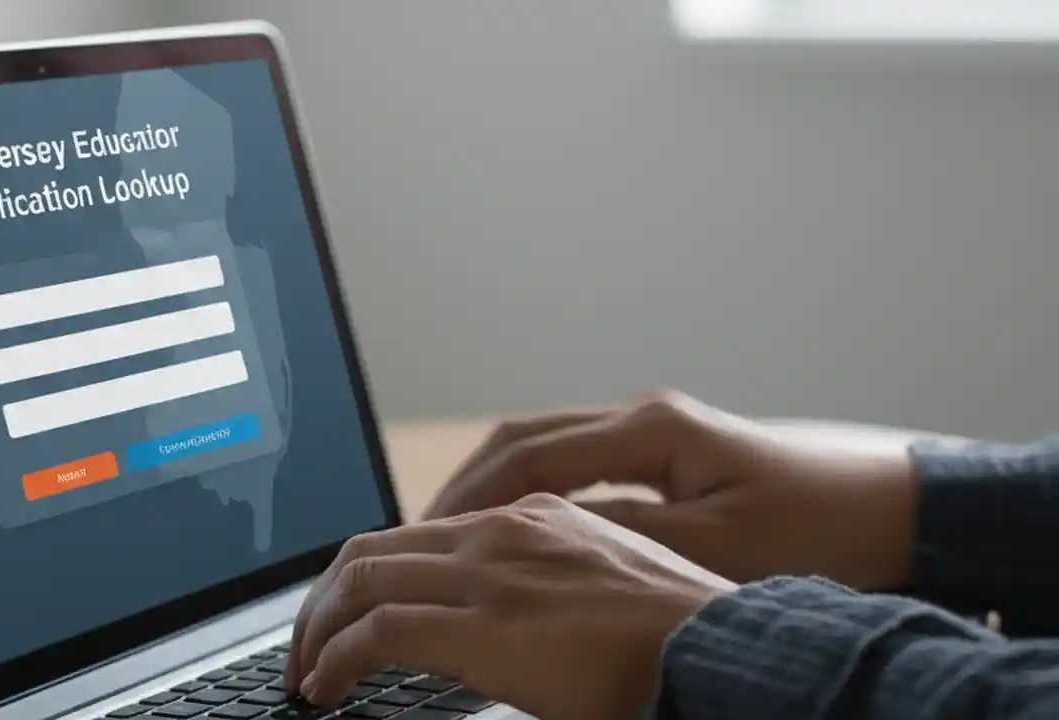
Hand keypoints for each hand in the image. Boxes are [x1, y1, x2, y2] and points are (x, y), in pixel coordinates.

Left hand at [284, 494, 735, 719]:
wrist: (724, 652)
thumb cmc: (680, 636)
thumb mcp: (604, 590)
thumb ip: (545, 592)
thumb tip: (504, 629)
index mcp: (531, 518)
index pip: (418, 534)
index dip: (367, 576)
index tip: (348, 616)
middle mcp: (502, 531)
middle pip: (373, 549)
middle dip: (324, 599)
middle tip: (308, 645)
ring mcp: (491, 572)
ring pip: (362, 580)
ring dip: (318, 628)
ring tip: (305, 672)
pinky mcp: (484, 624)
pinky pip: (377, 631)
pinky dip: (336, 658)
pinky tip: (325, 689)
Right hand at [426, 390, 918, 589]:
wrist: (892, 511)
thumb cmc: (820, 528)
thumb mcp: (719, 546)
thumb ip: (624, 538)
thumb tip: (539, 538)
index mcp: (650, 428)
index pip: (529, 454)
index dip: (469, 497)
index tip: (424, 534)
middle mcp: (642, 417)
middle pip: (522, 438)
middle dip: (464, 485)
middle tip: (416, 534)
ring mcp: (652, 432)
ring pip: (544, 447)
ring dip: (492, 487)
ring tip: (449, 535)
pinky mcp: (665, 456)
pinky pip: (575, 467)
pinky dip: (531, 494)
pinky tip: (515, 531)